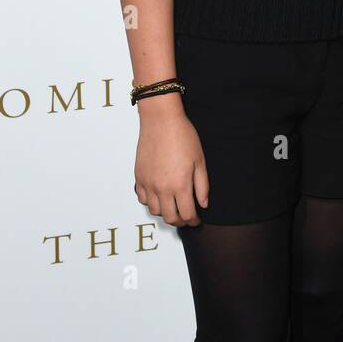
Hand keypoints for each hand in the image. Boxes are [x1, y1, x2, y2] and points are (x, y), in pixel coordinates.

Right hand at [134, 105, 208, 226]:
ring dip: (165, 212)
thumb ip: (202, 185)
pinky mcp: (139, 177)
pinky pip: (142, 199)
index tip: (197, 219)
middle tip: (187, 216)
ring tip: (174, 205)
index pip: (187, 215)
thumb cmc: (183, 136)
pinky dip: (151, 202)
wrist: (161, 120)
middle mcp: (162, 188)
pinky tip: (159, 195)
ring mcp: (148, 184)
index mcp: (180, 185)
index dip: (194, 221)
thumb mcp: (199, 160)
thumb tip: (204, 204)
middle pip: (170, 218)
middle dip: (180, 221)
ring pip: (155, 211)